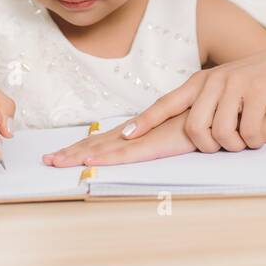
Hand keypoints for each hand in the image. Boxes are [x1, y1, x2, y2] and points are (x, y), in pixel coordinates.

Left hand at [43, 113, 196, 167]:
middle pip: (96, 142)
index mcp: (136, 129)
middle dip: (70, 152)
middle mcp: (134, 131)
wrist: (219, 103)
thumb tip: (141, 144)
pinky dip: (107, 158)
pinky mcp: (155, 142)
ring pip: (104, 148)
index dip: (79, 147)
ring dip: (78, 156)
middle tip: (46, 159)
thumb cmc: (199, 117)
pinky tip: (91, 162)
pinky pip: (127, 153)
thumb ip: (156, 136)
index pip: (101, 140)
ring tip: (56, 162)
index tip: (59, 154)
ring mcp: (143, 135)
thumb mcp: (171, 130)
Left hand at [120, 45, 265, 150]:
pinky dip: (254, 140)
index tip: (124, 136)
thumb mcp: (225, 87)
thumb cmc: (257, 82)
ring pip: (221, 133)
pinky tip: (260, 136)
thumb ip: (203, 102)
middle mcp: (214, 81)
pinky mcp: (259, 92)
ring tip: (245, 142)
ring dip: (234, 146)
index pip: (165, 104)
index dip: (145, 121)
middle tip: (223, 147)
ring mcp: (236, 85)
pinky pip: (249, 131)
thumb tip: (183, 128)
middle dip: (207, 146)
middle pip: (194, 128)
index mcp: (200, 82)